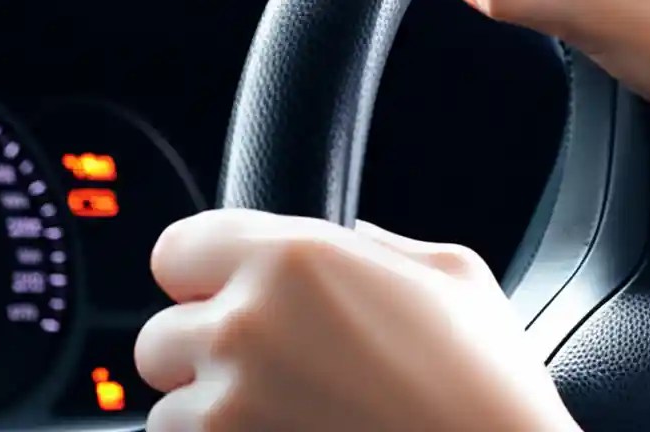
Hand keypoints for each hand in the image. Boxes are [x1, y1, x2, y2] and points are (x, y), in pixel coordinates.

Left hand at [134, 209, 579, 430]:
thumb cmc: (490, 387)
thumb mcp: (454, 276)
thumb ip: (381, 245)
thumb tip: (352, 236)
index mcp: (294, 259)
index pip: (175, 249)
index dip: (202, 274)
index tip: (221, 293)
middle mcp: (246, 329)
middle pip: (159, 336)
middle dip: (203, 353)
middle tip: (270, 370)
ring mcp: (228, 413)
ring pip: (169, 412)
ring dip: (211, 417)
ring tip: (289, 420)